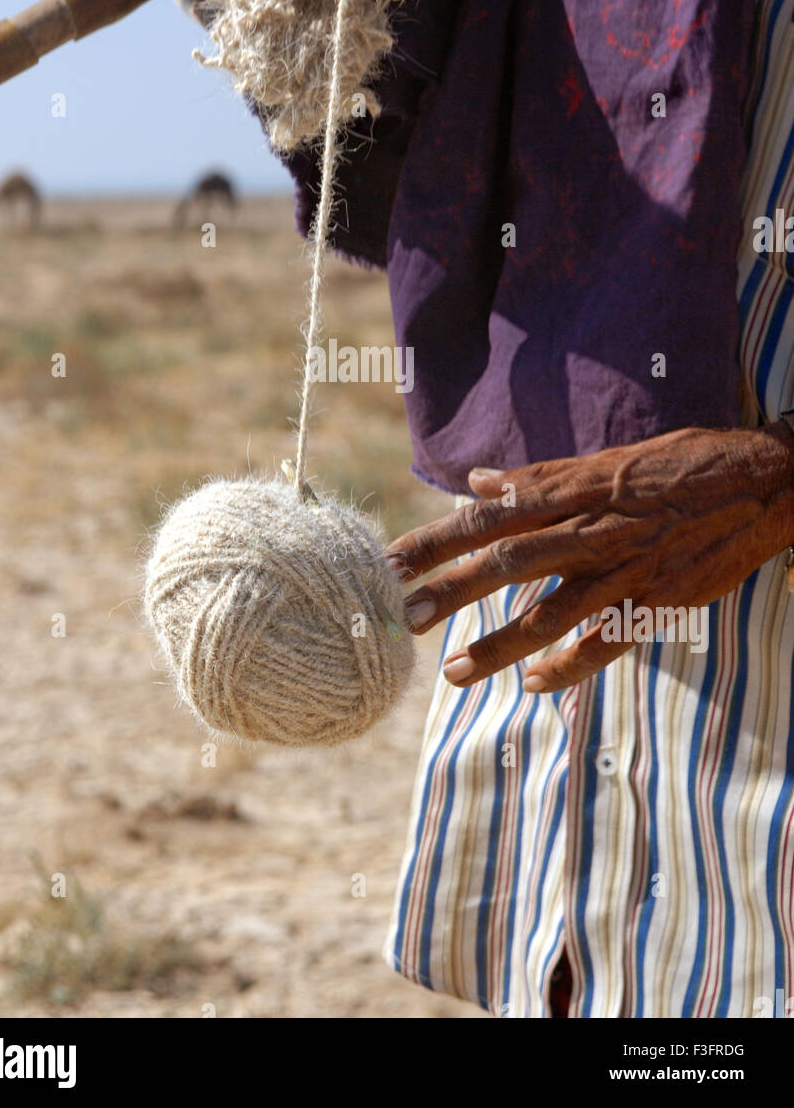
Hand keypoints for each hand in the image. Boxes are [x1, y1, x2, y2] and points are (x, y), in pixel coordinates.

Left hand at [387, 425, 793, 693]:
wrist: (764, 481)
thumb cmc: (680, 465)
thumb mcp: (607, 458)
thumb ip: (540, 477)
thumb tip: (478, 483)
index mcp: (575, 487)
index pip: (489, 513)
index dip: (436, 538)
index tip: (389, 560)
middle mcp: (594, 526)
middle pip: (508, 560)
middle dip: (451, 589)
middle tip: (403, 617)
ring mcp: (627, 567)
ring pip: (551, 611)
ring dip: (499, 643)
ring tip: (452, 671)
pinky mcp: (660, 600)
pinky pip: (607, 642)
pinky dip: (571, 665)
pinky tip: (537, 686)